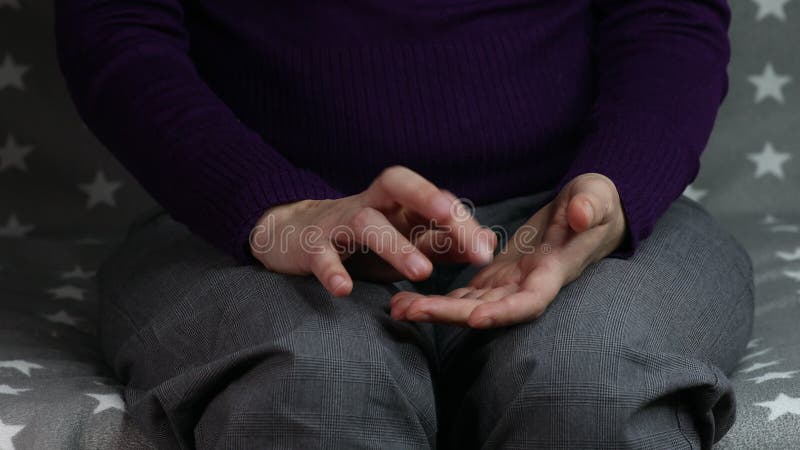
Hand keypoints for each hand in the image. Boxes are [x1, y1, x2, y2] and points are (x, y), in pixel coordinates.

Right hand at [249, 166, 496, 296]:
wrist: (294, 236)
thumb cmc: (361, 242)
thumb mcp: (404, 241)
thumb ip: (441, 243)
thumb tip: (489, 243)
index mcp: (397, 203)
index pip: (432, 199)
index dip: (460, 220)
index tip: (486, 249)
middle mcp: (371, 204)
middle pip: (397, 184)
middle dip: (426, 197)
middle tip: (452, 220)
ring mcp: (339, 223)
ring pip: (366, 222)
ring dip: (395, 245)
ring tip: (423, 274)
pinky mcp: (311, 245)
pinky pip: (322, 254)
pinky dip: (333, 271)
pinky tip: (344, 290)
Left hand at [390, 173, 627, 327]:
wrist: (587, 211)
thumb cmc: (595, 202)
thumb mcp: (597, 197)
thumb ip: (591, 206)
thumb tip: (580, 215)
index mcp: (554, 272)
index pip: (529, 302)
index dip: (503, 313)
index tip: (472, 318)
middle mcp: (528, 286)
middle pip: (487, 310)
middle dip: (449, 314)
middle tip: (408, 310)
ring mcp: (510, 284)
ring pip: (470, 305)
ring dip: (434, 309)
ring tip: (396, 308)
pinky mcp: (497, 275)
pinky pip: (465, 293)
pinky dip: (439, 298)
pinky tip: (407, 299)